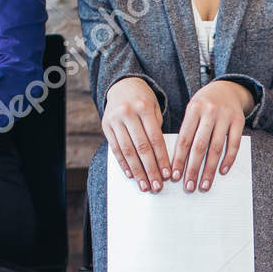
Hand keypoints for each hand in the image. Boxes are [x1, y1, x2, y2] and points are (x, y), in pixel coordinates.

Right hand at [104, 76, 171, 191]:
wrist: (122, 85)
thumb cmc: (143, 101)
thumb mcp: (154, 108)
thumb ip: (157, 129)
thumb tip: (161, 160)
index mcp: (144, 108)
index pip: (155, 139)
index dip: (161, 159)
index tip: (167, 175)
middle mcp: (128, 113)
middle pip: (141, 147)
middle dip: (150, 169)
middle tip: (157, 186)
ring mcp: (115, 120)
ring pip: (127, 151)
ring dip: (137, 171)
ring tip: (145, 185)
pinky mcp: (106, 126)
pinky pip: (116, 149)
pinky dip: (124, 164)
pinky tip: (131, 175)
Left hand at [173, 80, 253, 192]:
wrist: (228, 88)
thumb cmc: (205, 104)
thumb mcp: (193, 111)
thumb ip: (188, 130)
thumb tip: (180, 160)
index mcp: (193, 109)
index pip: (184, 139)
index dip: (179, 159)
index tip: (175, 176)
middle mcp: (209, 112)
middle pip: (199, 146)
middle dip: (193, 169)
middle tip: (189, 187)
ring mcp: (225, 116)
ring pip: (216, 148)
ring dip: (210, 170)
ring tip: (204, 185)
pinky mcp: (239, 121)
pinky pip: (233, 144)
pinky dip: (228, 159)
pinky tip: (222, 171)